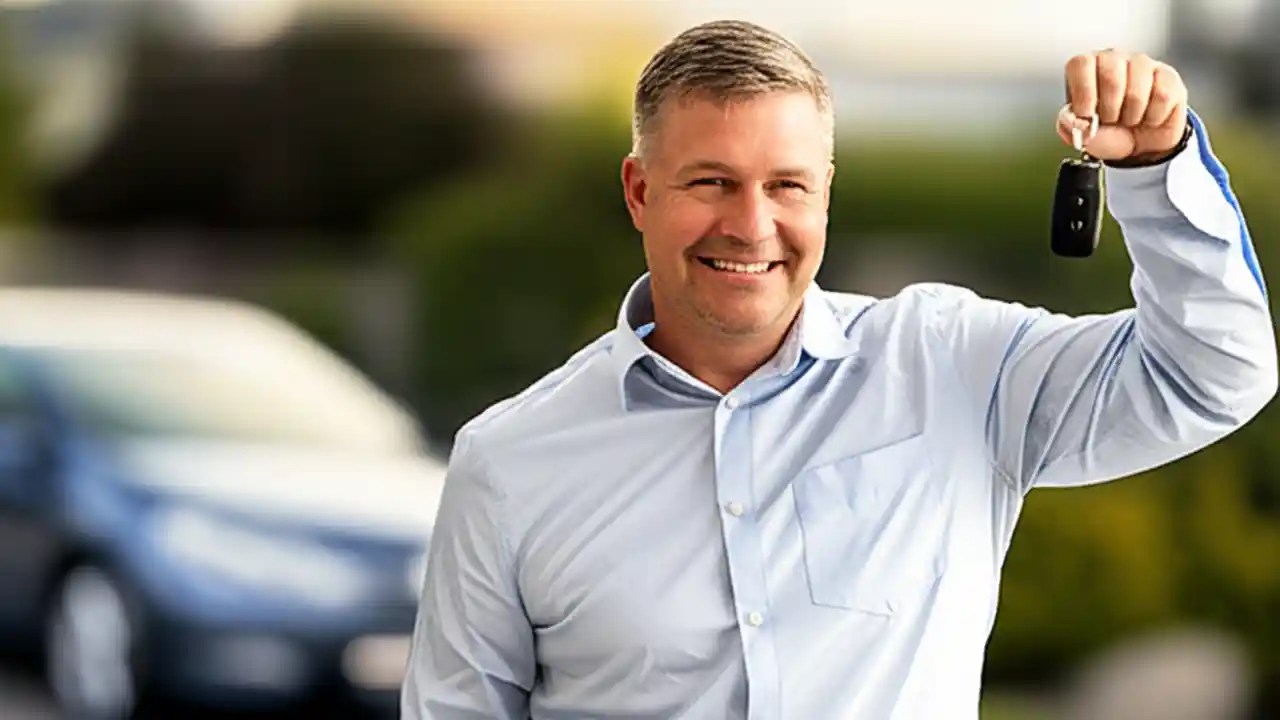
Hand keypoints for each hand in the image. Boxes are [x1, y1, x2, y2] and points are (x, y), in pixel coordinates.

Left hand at [1056, 50, 1188, 162]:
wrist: (1140, 142)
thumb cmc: (1108, 130)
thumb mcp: (1083, 132)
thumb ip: (1070, 126)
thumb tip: (1075, 121)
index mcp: (1087, 67)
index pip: (1081, 64)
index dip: (1083, 92)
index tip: (1086, 114)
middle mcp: (1114, 58)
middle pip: (1110, 78)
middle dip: (1109, 110)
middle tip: (1111, 119)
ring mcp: (1144, 63)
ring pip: (1137, 91)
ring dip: (1131, 116)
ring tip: (1130, 119)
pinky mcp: (1168, 75)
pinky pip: (1162, 97)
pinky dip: (1153, 118)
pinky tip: (1149, 117)